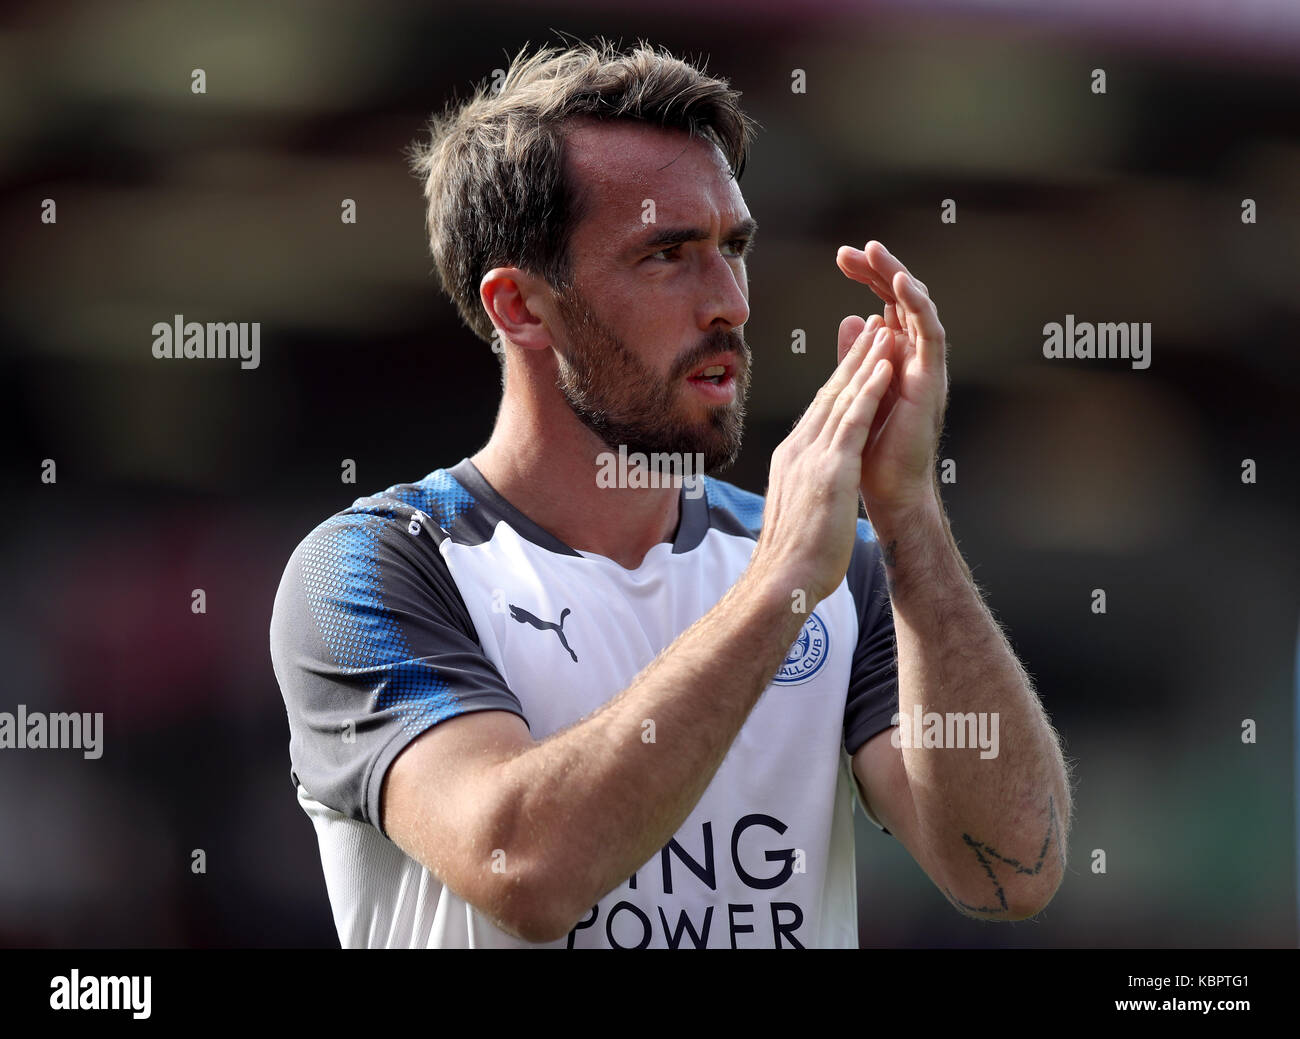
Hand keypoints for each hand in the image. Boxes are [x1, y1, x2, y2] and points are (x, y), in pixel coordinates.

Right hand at [751, 322, 894, 605]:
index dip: (838, 380)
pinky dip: (869, 391)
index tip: (854, 358)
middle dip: (852, 359)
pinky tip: (884, 368)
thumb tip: (812, 490)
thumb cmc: (793, 559)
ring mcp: (813, 457)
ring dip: (865, 362)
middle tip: (871, 328)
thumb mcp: (797, 512)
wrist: (783, 580)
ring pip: (842, 398)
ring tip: (883, 333)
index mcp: (792, 459)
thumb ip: (805, 491)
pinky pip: (854, 421)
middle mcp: (799, 450)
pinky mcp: (831, 470)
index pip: (818, 411)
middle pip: (829, 394)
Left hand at [835, 241, 948, 519]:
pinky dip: (918, 306)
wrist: (887, 487)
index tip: (842, 258)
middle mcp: (914, 355)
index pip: (885, 301)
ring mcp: (926, 364)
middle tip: (851, 251)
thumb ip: (855, 355)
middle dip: (878, 270)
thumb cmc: (871, 448)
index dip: (867, 277)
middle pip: (902, 298)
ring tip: (875, 253)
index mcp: (895, 355)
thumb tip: (852, 318)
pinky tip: (900, 285)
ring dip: (897, 277)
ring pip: (919, 308)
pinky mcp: (932, 378)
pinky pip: (931, 332)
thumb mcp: (856, 390)